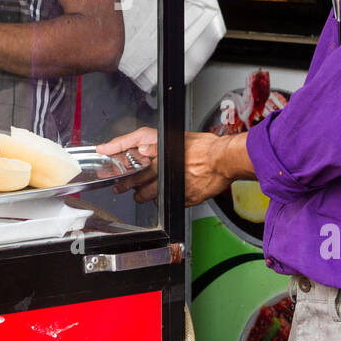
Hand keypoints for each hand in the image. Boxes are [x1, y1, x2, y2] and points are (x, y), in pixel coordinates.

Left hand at [95, 128, 247, 206]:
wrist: (224, 160)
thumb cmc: (205, 147)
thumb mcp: (177, 138)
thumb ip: (157, 144)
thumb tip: (141, 148)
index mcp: (163, 156)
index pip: (136, 165)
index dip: (125, 172)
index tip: (116, 175)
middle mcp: (167, 173)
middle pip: (141, 183)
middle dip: (129, 186)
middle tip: (121, 188)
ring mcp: (176, 187)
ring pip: (153, 196)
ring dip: (144, 196)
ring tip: (139, 196)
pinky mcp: (186, 198)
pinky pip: (170, 202)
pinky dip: (166, 200)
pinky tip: (163, 198)